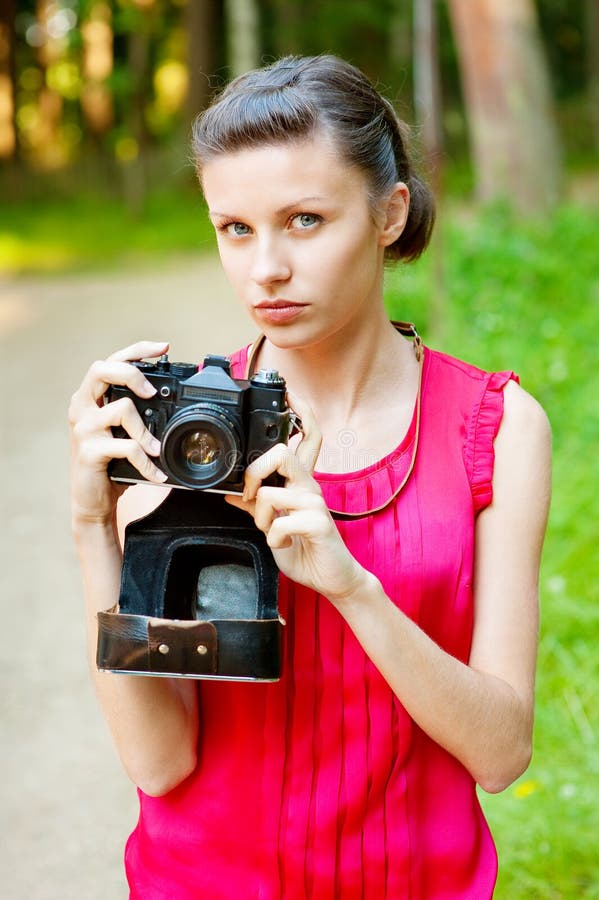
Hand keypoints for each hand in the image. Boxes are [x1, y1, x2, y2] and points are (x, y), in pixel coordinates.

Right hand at [68, 341, 169, 525]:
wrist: (92, 501)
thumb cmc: (111, 464)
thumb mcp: (123, 434)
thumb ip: (137, 415)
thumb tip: (171, 403)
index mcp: (90, 398)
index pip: (110, 362)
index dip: (136, 350)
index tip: (162, 347)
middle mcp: (81, 407)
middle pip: (101, 369)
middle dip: (132, 372)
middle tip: (153, 392)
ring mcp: (83, 428)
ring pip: (121, 409)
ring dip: (146, 431)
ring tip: (157, 449)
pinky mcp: (88, 450)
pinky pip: (126, 447)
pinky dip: (146, 461)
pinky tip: (156, 473)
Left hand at [225, 394, 367, 605]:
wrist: (331, 577)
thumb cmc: (304, 548)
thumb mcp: (273, 525)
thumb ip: (256, 506)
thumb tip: (231, 493)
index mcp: (301, 482)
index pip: (307, 438)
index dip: (301, 413)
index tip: (291, 394)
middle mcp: (310, 487)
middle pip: (283, 453)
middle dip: (254, 473)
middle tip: (249, 495)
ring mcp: (315, 504)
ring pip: (271, 492)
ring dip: (260, 517)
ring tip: (269, 530)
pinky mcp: (318, 524)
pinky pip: (279, 523)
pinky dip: (273, 538)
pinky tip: (283, 544)